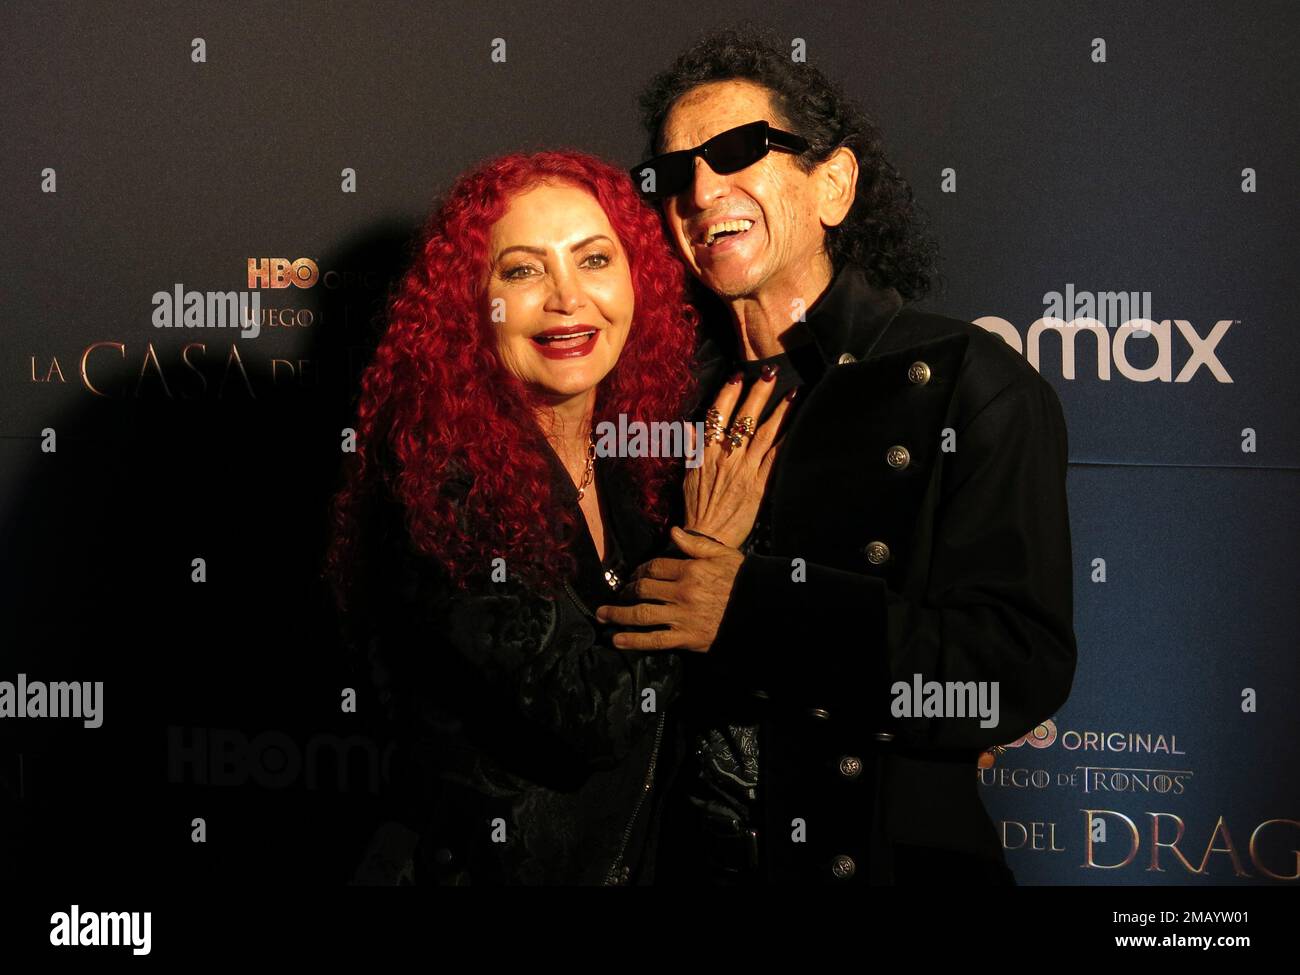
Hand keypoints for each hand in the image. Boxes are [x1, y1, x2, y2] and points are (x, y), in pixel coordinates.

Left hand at [595, 528, 742, 651]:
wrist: (761, 609)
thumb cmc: (743, 580)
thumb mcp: (722, 554)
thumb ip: (695, 544)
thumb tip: (671, 532)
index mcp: (690, 570)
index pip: (654, 567)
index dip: (639, 571)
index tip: (634, 576)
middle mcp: (682, 592)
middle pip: (643, 589)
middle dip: (626, 591)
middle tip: (619, 594)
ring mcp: (682, 616)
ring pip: (641, 614)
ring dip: (619, 615)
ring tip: (603, 615)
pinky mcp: (686, 638)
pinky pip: (654, 640)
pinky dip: (633, 641)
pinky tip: (618, 641)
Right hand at [683, 368, 795, 548]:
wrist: (706, 537)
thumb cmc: (696, 508)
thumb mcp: (686, 476)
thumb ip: (690, 448)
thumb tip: (689, 426)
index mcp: (707, 453)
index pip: (718, 415)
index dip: (728, 393)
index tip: (737, 376)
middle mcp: (727, 457)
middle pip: (745, 418)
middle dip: (758, 393)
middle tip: (770, 372)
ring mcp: (745, 470)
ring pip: (765, 434)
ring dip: (779, 411)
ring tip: (792, 393)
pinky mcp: (760, 485)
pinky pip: (775, 459)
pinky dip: (786, 441)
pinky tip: (798, 427)